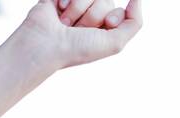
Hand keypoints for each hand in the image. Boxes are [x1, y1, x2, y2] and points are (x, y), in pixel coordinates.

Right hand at [15, 0, 142, 70]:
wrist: (44, 45)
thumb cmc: (76, 50)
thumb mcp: (114, 43)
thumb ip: (134, 23)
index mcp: (104, 29)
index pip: (119, 11)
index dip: (111, 18)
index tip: (102, 28)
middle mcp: (91, 15)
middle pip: (105, 0)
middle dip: (92, 15)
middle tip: (77, 30)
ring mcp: (76, 4)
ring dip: (78, 8)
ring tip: (65, 22)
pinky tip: (58, 11)